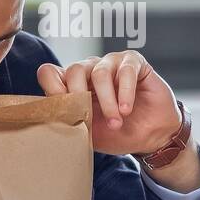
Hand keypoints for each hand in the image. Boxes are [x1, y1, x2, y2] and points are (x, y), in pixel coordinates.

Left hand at [36, 50, 181, 156]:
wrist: (151, 136)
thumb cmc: (118, 133)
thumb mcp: (88, 132)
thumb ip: (70, 122)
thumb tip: (49, 120)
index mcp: (73, 85)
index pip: (49, 73)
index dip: (52, 88)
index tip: (63, 109)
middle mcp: (89, 69)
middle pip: (74, 70)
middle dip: (82, 98)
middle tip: (92, 120)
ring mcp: (111, 63)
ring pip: (99, 73)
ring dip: (107, 102)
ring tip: (116, 122)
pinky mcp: (134, 62)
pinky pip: (125, 71)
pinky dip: (125, 93)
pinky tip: (127, 109)